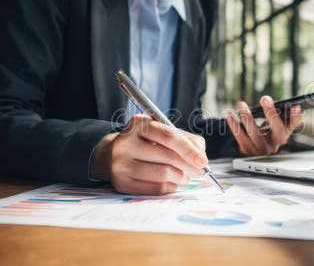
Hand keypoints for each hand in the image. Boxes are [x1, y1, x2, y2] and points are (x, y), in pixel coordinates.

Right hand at [90, 114, 207, 194]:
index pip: (169, 136)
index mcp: (138, 124)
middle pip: (168, 157)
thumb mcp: (161, 132)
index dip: (189, 149)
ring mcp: (120, 164)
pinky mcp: (121, 183)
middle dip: (189, 166)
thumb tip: (201, 156)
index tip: (203, 161)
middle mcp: (125, 143)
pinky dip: (170, 187)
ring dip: (181, 177)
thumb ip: (185, 139)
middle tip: (200, 172)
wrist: (110, 155)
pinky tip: (172, 182)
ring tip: (185, 176)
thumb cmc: (145, 143)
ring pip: (163, 174)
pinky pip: (155, 188)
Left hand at [225, 96, 301, 155]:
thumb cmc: (263, 131)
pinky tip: (229, 114)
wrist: (250, 149)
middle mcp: (275, 143)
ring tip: (241, 104)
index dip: (296, 117)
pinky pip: (240, 138)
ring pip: (256, 134)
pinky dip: (234, 125)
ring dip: (248, 118)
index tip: (296, 107)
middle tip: (265, 99)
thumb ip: (275, 115)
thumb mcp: (272, 124)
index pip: (293, 125)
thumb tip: (269, 102)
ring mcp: (262, 149)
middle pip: (277, 131)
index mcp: (284, 133)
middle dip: (272, 114)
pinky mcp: (248, 151)